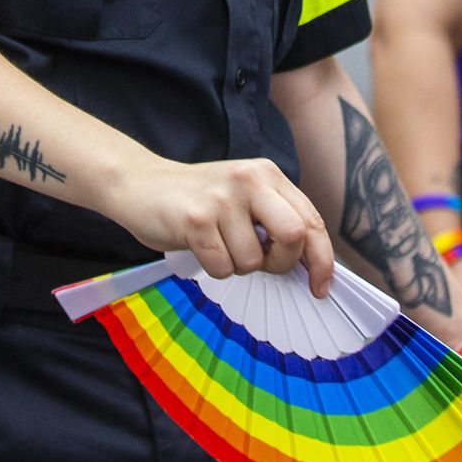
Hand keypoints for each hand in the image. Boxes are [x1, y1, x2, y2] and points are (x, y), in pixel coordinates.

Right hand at [112, 155, 335, 295]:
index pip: (311, 221)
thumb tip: (310, 264)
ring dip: (238, 266)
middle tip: (262, 263)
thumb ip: (276, 220)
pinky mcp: (196, 220)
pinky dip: (215, 268)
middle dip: (282, 262)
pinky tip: (201, 247)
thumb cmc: (198, 200)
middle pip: (294, 236)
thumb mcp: (245, 198)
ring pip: (254, 260)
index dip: (322, 259)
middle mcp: (251, 181)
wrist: (140, 184)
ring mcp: (223, 199)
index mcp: (269, 175)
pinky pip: (223, 267)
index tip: (321, 287)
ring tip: (219, 245)